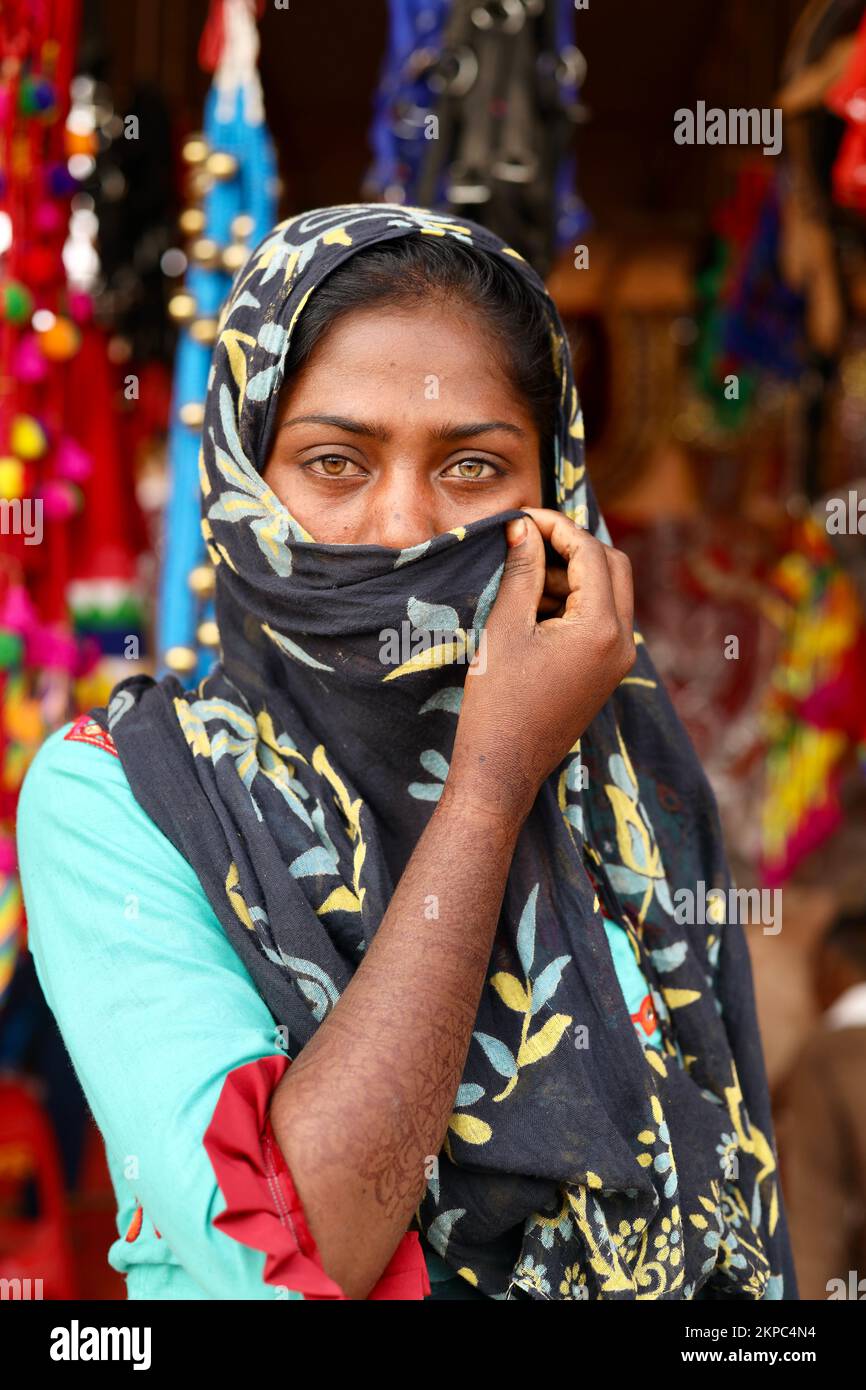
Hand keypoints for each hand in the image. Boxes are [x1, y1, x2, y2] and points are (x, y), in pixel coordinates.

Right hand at [447, 508, 635, 822]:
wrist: (504, 767)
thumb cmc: (497, 700)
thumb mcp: (504, 627)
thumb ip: (521, 571)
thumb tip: (524, 526)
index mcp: (601, 628)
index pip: (591, 552)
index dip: (557, 527)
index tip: (523, 517)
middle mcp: (622, 641)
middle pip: (613, 566)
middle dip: (573, 547)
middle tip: (528, 542)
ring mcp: (619, 659)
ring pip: (610, 591)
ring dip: (573, 574)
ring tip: (523, 580)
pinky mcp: (606, 672)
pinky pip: (602, 619)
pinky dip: (575, 602)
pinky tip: (533, 608)